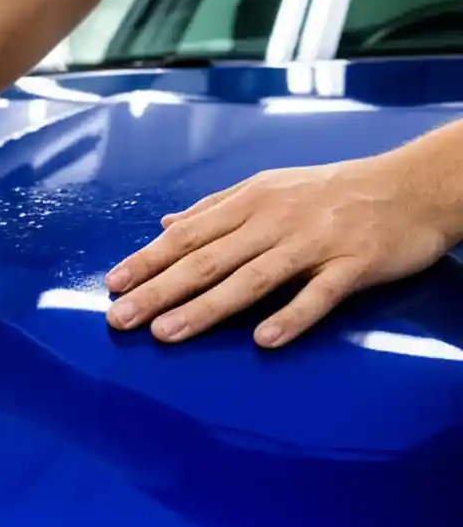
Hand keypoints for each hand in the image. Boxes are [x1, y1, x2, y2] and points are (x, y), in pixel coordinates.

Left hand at [104, 153, 461, 347]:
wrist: (414, 184)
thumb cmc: (333, 191)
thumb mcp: (269, 188)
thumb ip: (216, 209)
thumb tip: (166, 225)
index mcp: (250, 202)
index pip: (188, 235)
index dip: (148, 261)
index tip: (112, 285)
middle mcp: (275, 220)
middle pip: (208, 260)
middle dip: (159, 290)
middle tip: (120, 318)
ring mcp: (314, 243)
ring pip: (251, 278)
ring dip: (206, 307)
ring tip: (166, 333)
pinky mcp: (354, 264)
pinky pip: (319, 294)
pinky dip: (292, 316)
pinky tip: (263, 341)